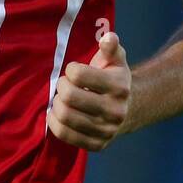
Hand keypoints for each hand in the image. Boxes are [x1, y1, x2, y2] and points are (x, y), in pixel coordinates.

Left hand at [47, 31, 131, 150]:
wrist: (128, 110)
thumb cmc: (113, 79)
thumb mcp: (115, 60)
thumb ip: (111, 46)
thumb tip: (109, 37)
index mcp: (119, 86)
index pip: (78, 75)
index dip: (70, 70)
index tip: (74, 71)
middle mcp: (115, 110)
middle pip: (69, 97)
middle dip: (60, 87)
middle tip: (63, 86)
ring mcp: (107, 130)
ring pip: (65, 117)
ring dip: (56, 105)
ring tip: (60, 100)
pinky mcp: (97, 145)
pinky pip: (65, 135)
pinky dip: (54, 123)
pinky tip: (56, 114)